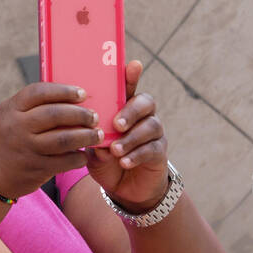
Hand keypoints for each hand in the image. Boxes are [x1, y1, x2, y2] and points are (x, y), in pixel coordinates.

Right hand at [0, 82, 94, 200]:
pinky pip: (65, 161)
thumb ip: (28, 108)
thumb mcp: (5, 117)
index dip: (64, 91)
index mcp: (10, 109)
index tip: (82, 93)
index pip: (39, 92)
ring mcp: (27, 149)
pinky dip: (79, 157)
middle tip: (94, 116)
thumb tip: (65, 98)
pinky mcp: (36, 169)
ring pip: (65, 139)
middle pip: (56, 114)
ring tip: (97, 134)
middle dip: (81, 114)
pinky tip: (84, 154)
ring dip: (86, 136)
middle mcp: (18, 127)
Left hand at [83, 60, 169, 211]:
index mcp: (123, 108)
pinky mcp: (159, 152)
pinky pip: (152, 149)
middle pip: (146, 102)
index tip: (133, 65)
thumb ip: (94, 140)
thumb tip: (96, 136)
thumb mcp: (93, 149)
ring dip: (131, 138)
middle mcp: (142, 116)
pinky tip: (125, 162)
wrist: (122, 187)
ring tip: (115, 150)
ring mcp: (153, 133)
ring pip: (150, 126)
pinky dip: (137, 155)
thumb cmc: (105, 160)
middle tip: (116, 124)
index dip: (132, 76)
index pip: (128, 87)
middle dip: (131, 111)